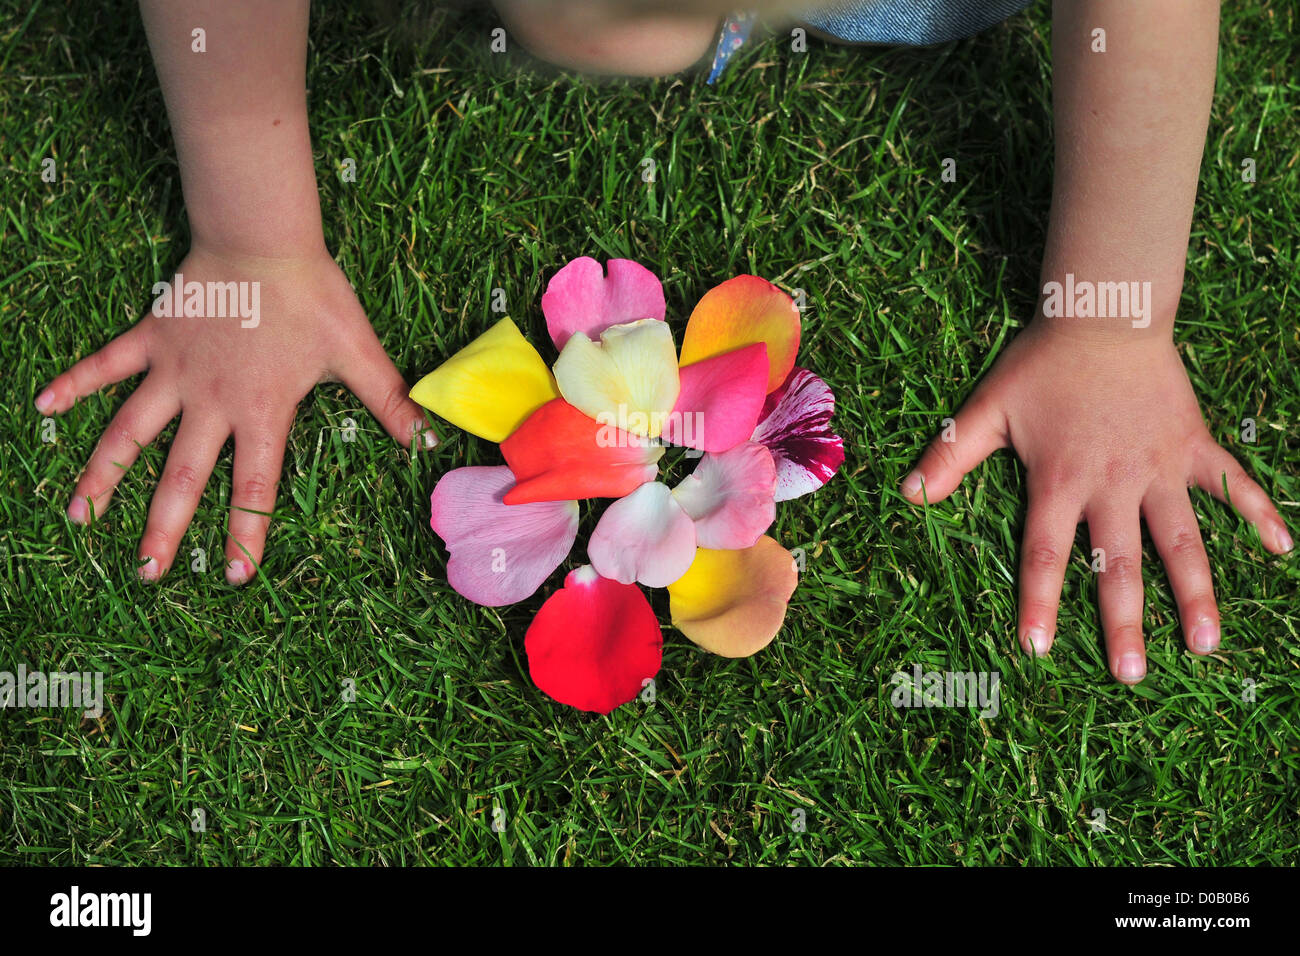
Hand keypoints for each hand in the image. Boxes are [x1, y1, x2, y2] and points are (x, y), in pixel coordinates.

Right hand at [36, 245, 435, 583]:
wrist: (263, 236)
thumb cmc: (314, 295)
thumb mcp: (359, 352)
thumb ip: (391, 401)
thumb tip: (429, 440)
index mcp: (262, 413)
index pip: (254, 488)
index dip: (247, 533)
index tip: (236, 575)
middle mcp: (211, 403)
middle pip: (183, 478)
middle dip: (165, 528)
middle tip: (148, 572)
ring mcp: (174, 372)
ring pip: (130, 433)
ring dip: (103, 474)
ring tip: (79, 516)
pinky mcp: (151, 337)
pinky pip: (104, 365)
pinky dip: (73, 384)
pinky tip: (40, 407)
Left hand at [900, 322, 1291, 683]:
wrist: (1102, 314)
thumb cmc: (1040, 365)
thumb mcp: (984, 410)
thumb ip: (948, 457)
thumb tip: (906, 495)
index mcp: (1059, 482)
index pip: (1043, 554)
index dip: (1039, 602)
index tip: (1036, 648)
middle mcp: (1112, 484)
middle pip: (1118, 563)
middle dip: (1124, 622)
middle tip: (1131, 676)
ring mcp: (1158, 468)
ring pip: (1181, 540)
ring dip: (1196, 592)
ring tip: (1207, 644)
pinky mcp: (1191, 446)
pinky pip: (1231, 483)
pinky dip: (1258, 511)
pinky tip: (1283, 547)